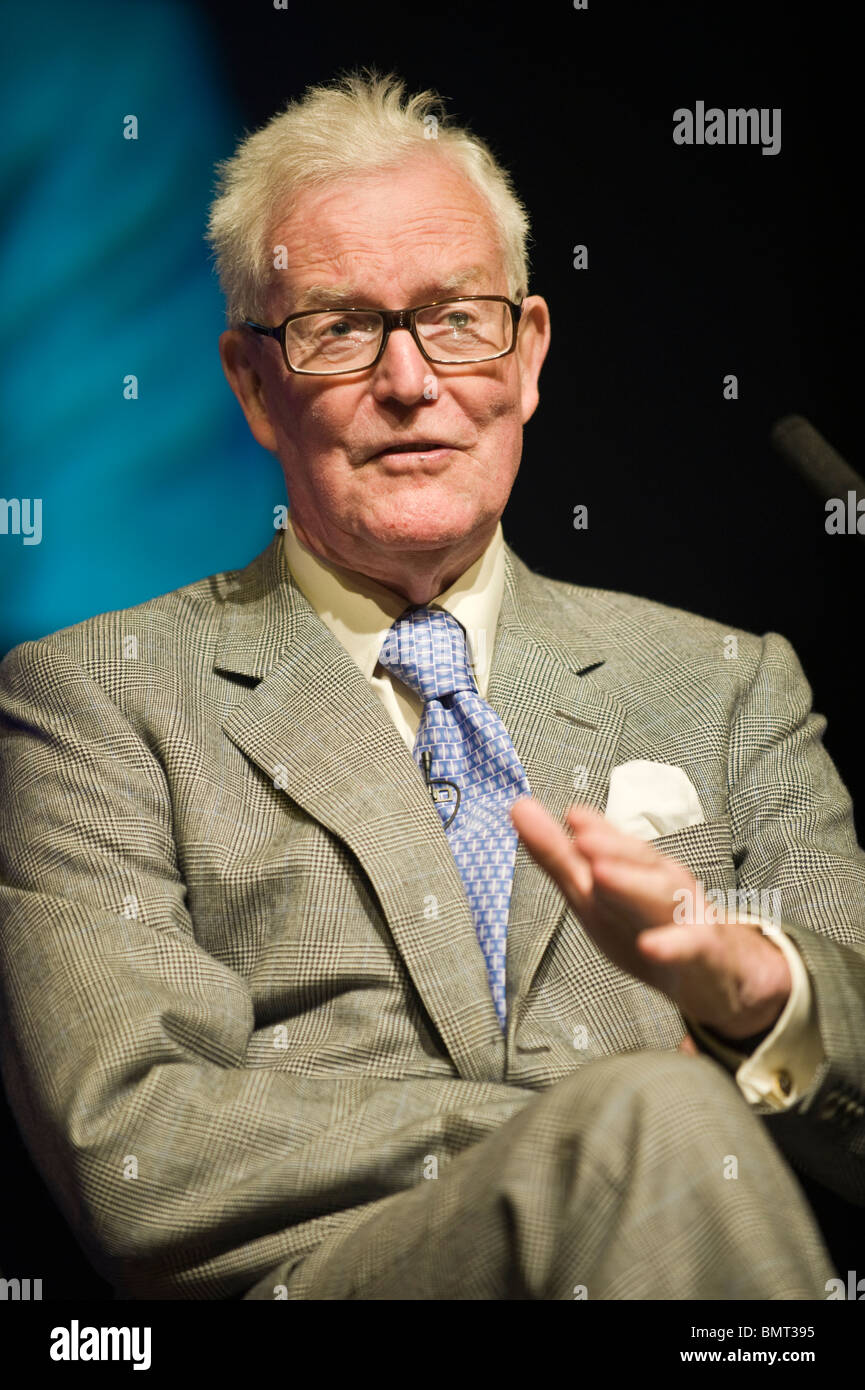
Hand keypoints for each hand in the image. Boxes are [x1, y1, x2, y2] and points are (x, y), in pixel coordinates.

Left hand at [509, 796, 790, 1041]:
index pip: (618, 850)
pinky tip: (650, 946)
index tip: (568, 816)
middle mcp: (665, 890)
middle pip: (643, 867)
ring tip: (601, 876)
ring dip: (635, 887)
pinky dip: (673, 946)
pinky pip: (692, 950)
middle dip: (614, 852)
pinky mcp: (706, 959)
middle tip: (582, 840)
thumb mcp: (601, 895)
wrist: (725, 979)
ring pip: (665, 901)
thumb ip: (561, 856)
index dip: (595, 833)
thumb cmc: (654, 927)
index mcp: (640, 874)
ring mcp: (689, 922)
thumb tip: (520, 806)